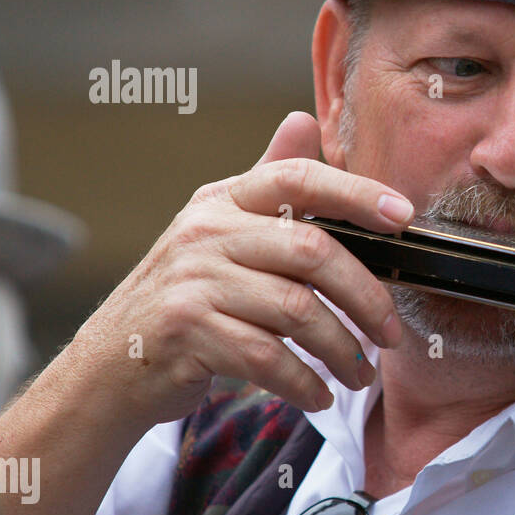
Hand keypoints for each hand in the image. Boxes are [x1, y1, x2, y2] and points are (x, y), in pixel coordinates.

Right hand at [66, 112, 413, 434]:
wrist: (110, 366)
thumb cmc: (186, 297)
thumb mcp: (219, 230)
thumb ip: (267, 184)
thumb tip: (304, 119)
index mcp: (223, 200)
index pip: (297, 178)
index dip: (356, 193)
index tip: (404, 217)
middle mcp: (205, 232)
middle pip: (311, 251)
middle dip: (366, 296)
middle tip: (392, 334)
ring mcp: (191, 281)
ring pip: (297, 310)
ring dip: (342, 349)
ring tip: (360, 373)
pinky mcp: (185, 332)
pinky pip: (267, 357)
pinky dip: (304, 382)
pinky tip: (320, 395)